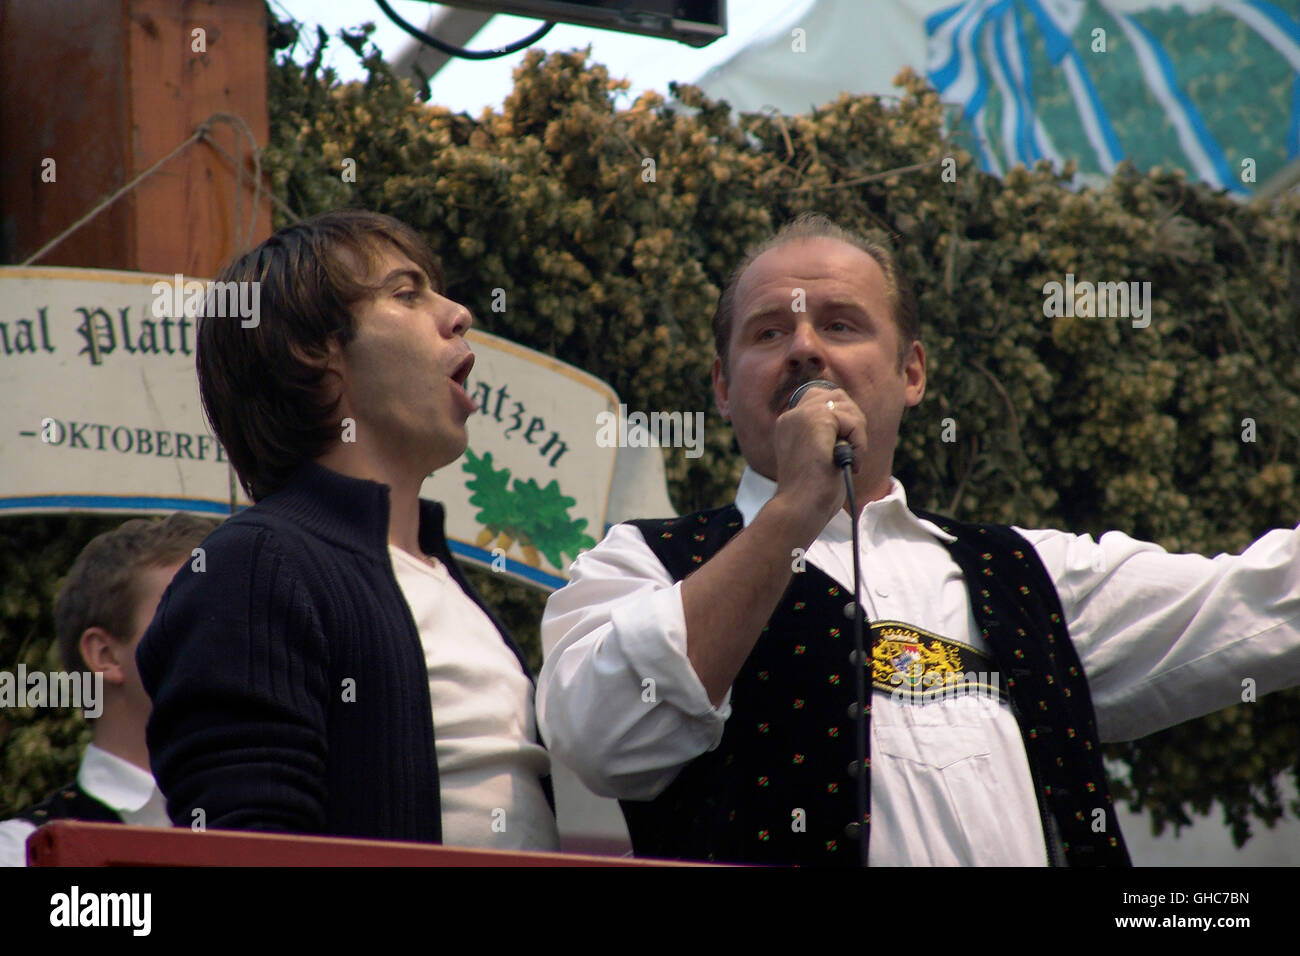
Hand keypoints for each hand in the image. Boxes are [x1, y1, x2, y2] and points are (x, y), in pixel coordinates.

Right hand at [770, 386, 866, 536]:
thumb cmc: (812, 492)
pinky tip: (853, 462)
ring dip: (858, 435)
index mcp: (788, 423)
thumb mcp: (819, 455)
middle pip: (836, 397)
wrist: (801, 507)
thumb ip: (828, 433)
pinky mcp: (816, 419)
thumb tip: (853, 419)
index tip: (843, 447)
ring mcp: (802, 415)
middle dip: (853, 423)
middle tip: (852, 453)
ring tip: (851, 460)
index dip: (842, 418)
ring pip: (847, 407)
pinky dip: (859, 443)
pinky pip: (852, 421)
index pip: (821, 398)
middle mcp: (792, 415)